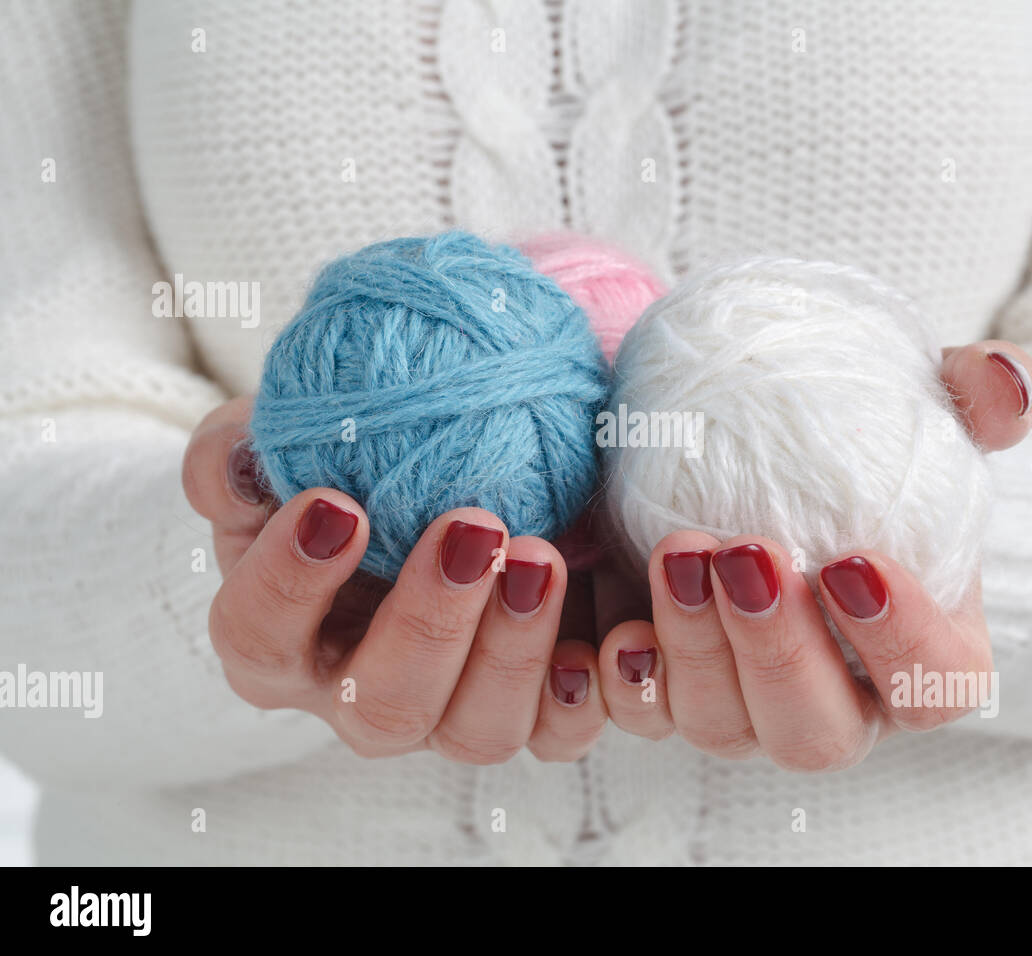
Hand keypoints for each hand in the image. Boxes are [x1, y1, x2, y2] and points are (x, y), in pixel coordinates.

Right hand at [182, 397, 606, 762]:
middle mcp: (361, 695)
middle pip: (384, 706)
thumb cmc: (342, 470)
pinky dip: (587, 694)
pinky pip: (561, 733)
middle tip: (475, 526)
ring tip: (543, 558)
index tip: (338, 504)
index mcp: (281, 640)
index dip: (290, 581)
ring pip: (477, 732)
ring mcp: (450, 712)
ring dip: (515, 651)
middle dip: (430, 622)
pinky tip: (608, 634)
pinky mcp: (531, 710)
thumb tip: (242, 460)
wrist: (440, 486)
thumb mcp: (283, 448)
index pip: (259, 634)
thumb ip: (242, 452)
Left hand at [593, 341, 1031, 769]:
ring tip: (678, 551)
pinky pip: (645, 718)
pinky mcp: (674, 695)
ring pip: (724, 728)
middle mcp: (837, 705)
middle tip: (749, 552)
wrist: (776, 462)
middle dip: (781, 653)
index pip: (933, 686)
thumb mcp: (935, 409)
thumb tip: (1008, 378)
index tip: (854, 561)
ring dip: (696, 651)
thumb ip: (982, 394)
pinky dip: (629, 683)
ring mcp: (749, 710)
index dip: (901, 642)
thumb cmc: (875, 450)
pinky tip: (617, 625)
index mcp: (923, 661)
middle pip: (817, 732)